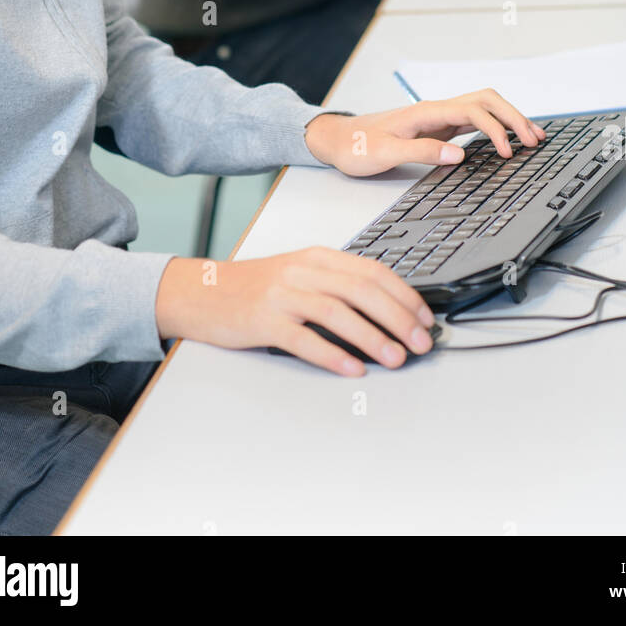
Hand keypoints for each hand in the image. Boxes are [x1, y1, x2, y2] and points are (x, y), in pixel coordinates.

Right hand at [154, 91, 546, 375]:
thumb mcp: (300, 274)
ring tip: (395, 358)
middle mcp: (303, 271)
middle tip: (419, 342)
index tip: (424, 318)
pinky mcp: (264, 321)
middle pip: (362, 290)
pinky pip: (304, 338)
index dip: (404, 295)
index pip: (372, 271)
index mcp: (317, 257)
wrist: (201, 292)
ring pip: (338, 313)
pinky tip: (352, 368)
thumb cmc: (255, 287)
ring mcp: (282, 295)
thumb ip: (337, 284)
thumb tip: (387, 310)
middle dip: (398, 318)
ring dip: (373, 337)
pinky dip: (332, 354)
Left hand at [304, 89, 545, 175]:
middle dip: (513, 116)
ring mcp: (438, 116)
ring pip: (483, 106)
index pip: (473, 111)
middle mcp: (436, 109)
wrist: (338, 139)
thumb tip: (459, 155)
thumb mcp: (385, 153)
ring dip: (508, 118)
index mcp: (426, 112)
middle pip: (486, 100)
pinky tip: (506, 138)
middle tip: (534, 140)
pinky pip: (474, 119)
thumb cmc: (357, 146)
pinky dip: (495, 126)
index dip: (495, 129)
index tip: (507, 152)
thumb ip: (422, 152)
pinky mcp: (438, 126)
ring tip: (531, 137)